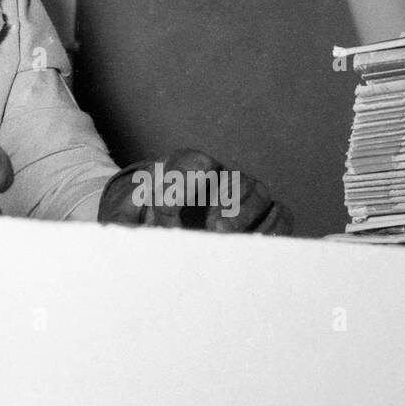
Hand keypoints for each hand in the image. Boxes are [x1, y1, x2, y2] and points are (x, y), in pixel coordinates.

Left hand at [98, 147, 290, 234]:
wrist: (160, 240)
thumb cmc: (140, 227)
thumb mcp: (124, 222)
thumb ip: (125, 218)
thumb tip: (133, 218)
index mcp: (184, 169)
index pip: (192, 160)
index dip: (182, 180)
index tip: (165, 208)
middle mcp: (218, 178)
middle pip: (230, 175)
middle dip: (224, 199)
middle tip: (213, 228)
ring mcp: (244, 196)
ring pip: (257, 190)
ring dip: (247, 214)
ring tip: (228, 238)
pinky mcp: (264, 218)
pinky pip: (280, 213)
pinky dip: (273, 227)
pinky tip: (255, 245)